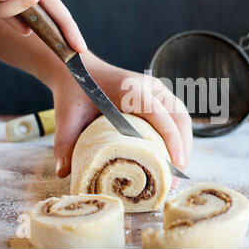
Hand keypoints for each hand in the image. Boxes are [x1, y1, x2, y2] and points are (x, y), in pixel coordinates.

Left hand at [51, 53, 192, 186]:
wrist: (79, 69)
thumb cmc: (75, 90)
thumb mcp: (67, 116)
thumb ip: (64, 143)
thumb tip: (64, 172)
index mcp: (131, 88)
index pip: (159, 114)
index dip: (171, 139)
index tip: (176, 164)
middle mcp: (150, 87)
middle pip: (179, 117)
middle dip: (183, 148)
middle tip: (176, 179)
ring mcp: (157, 91)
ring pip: (182, 118)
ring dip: (184, 145)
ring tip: (176, 173)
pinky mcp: (158, 97)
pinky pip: (176, 118)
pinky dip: (178, 138)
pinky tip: (172, 158)